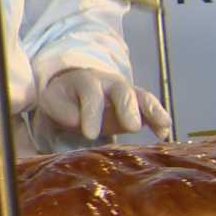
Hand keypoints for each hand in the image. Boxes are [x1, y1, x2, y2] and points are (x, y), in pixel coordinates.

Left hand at [36, 68, 171, 146]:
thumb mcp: (52, 101)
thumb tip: (76, 120)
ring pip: (141, 96)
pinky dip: (158, 119)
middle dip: (127, 108)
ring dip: (153, 110)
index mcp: (85, 80)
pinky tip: (163, 134)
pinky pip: (150, 108)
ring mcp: (126, 91)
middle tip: (131, 127)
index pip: (90, 94)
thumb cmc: (63, 98)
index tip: (90, 135)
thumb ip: (62, 110)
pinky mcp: (137, 103)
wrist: (74, 89)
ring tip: (163, 126)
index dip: (91, 113)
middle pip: (121, 90)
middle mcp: (109, 82)